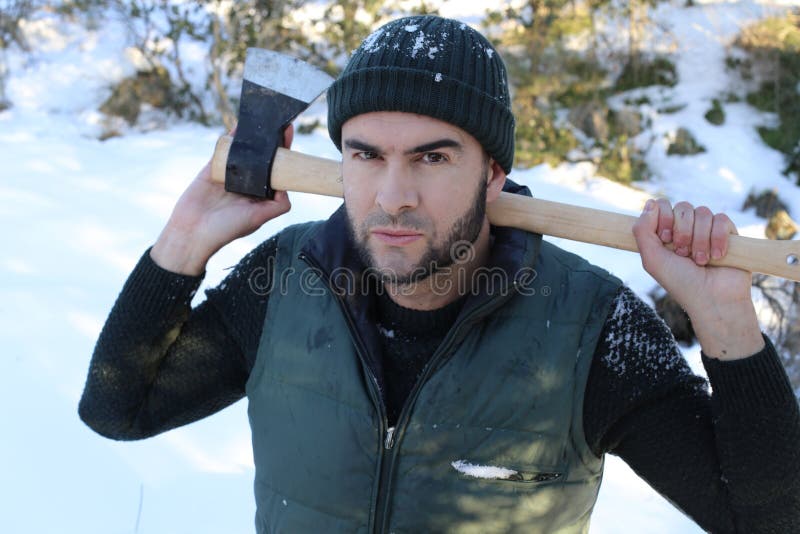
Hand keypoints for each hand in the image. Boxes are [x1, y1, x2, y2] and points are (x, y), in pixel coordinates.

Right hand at [150, 125, 293, 275]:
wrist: (191, 233)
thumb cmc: (226, 230)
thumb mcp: (257, 218)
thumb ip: (276, 206)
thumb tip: (288, 187)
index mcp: (259, 196)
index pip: (276, 172)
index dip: (284, 157)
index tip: (291, 141)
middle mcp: (246, 185)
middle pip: (263, 160)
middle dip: (273, 144)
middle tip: (284, 126)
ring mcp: (229, 175)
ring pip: (244, 153)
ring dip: (253, 138)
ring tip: (266, 121)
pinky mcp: (212, 169)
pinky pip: (223, 150)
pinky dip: (231, 138)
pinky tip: (240, 126)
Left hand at [633, 198, 763, 359]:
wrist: (713, 299)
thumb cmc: (680, 281)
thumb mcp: (652, 259)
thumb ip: (642, 230)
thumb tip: (650, 202)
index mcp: (666, 232)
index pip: (662, 204)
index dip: (664, 217)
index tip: (665, 239)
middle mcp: (686, 228)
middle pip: (683, 206)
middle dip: (683, 231)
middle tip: (683, 254)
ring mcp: (707, 230)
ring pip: (703, 212)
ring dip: (700, 239)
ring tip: (700, 261)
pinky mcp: (728, 233)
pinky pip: (721, 219)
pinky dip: (718, 238)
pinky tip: (717, 257)